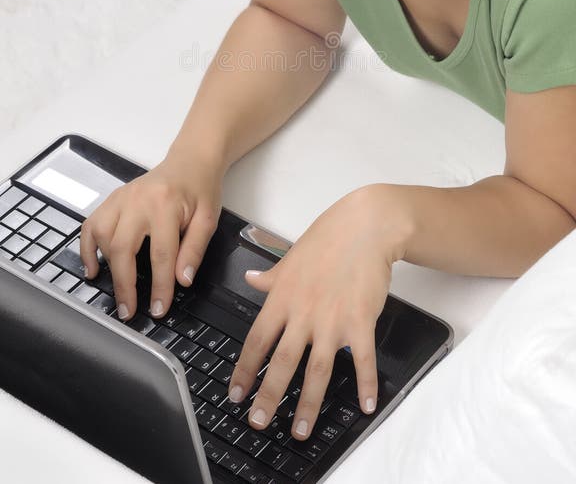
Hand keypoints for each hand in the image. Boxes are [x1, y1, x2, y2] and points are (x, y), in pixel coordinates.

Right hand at [79, 152, 222, 321]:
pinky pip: (91, 225)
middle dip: (124, 285)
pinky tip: (93, 268)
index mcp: (165, 205)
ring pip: (102, 236)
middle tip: (129, 310)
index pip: (161, 254)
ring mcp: (121, 198)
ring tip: (119, 289)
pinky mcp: (112, 199)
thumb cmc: (200, 189)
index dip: (159, 286)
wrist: (190, 162)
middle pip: (123, 248)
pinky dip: (87, 248)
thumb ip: (194, 250)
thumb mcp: (208, 219)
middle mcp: (138, 200)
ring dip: (108, 266)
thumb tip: (182, 279)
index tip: (159, 308)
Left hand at [227, 185, 409, 439]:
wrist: (365, 227)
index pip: (257, 340)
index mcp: (282, 297)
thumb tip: (250, 279)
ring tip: (301, 429)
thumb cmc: (329, 238)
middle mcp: (303, 313)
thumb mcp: (290, 256)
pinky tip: (366, 405)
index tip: (236, 393)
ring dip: (308, 403)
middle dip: (268, 396)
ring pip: (317, 370)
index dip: (244, 370)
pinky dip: (365, 385)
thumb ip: (270, 276)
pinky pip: (362, 360)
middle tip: (259, 421)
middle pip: (282, 362)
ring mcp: (332, 320)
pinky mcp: (360, 321)